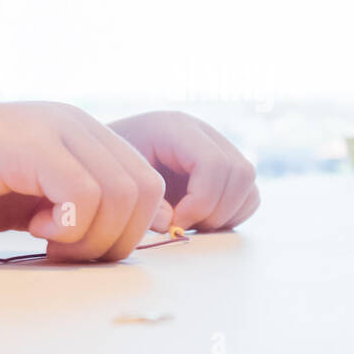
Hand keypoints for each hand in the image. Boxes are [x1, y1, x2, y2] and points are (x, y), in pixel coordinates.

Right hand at [0, 101, 165, 261]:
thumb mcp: (33, 196)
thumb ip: (76, 208)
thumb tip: (117, 242)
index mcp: (84, 134)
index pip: (147, 185)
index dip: (125, 230)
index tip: (78, 248)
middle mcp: (78, 124)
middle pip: (145, 191)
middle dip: (115, 238)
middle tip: (66, 252)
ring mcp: (57, 129)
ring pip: (121, 194)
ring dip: (90, 236)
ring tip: (46, 241)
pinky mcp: (31, 145)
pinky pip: (84, 194)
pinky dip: (69, 226)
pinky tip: (33, 229)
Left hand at [107, 111, 259, 231]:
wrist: (104, 157)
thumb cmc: (107, 166)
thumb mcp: (117, 179)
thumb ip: (145, 203)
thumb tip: (172, 223)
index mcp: (177, 128)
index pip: (214, 163)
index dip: (201, 200)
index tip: (175, 222)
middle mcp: (205, 133)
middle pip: (240, 173)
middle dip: (215, 210)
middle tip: (181, 225)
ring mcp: (219, 149)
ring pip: (248, 184)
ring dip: (224, 214)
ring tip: (188, 222)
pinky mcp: (224, 169)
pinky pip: (249, 195)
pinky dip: (231, 215)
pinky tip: (199, 219)